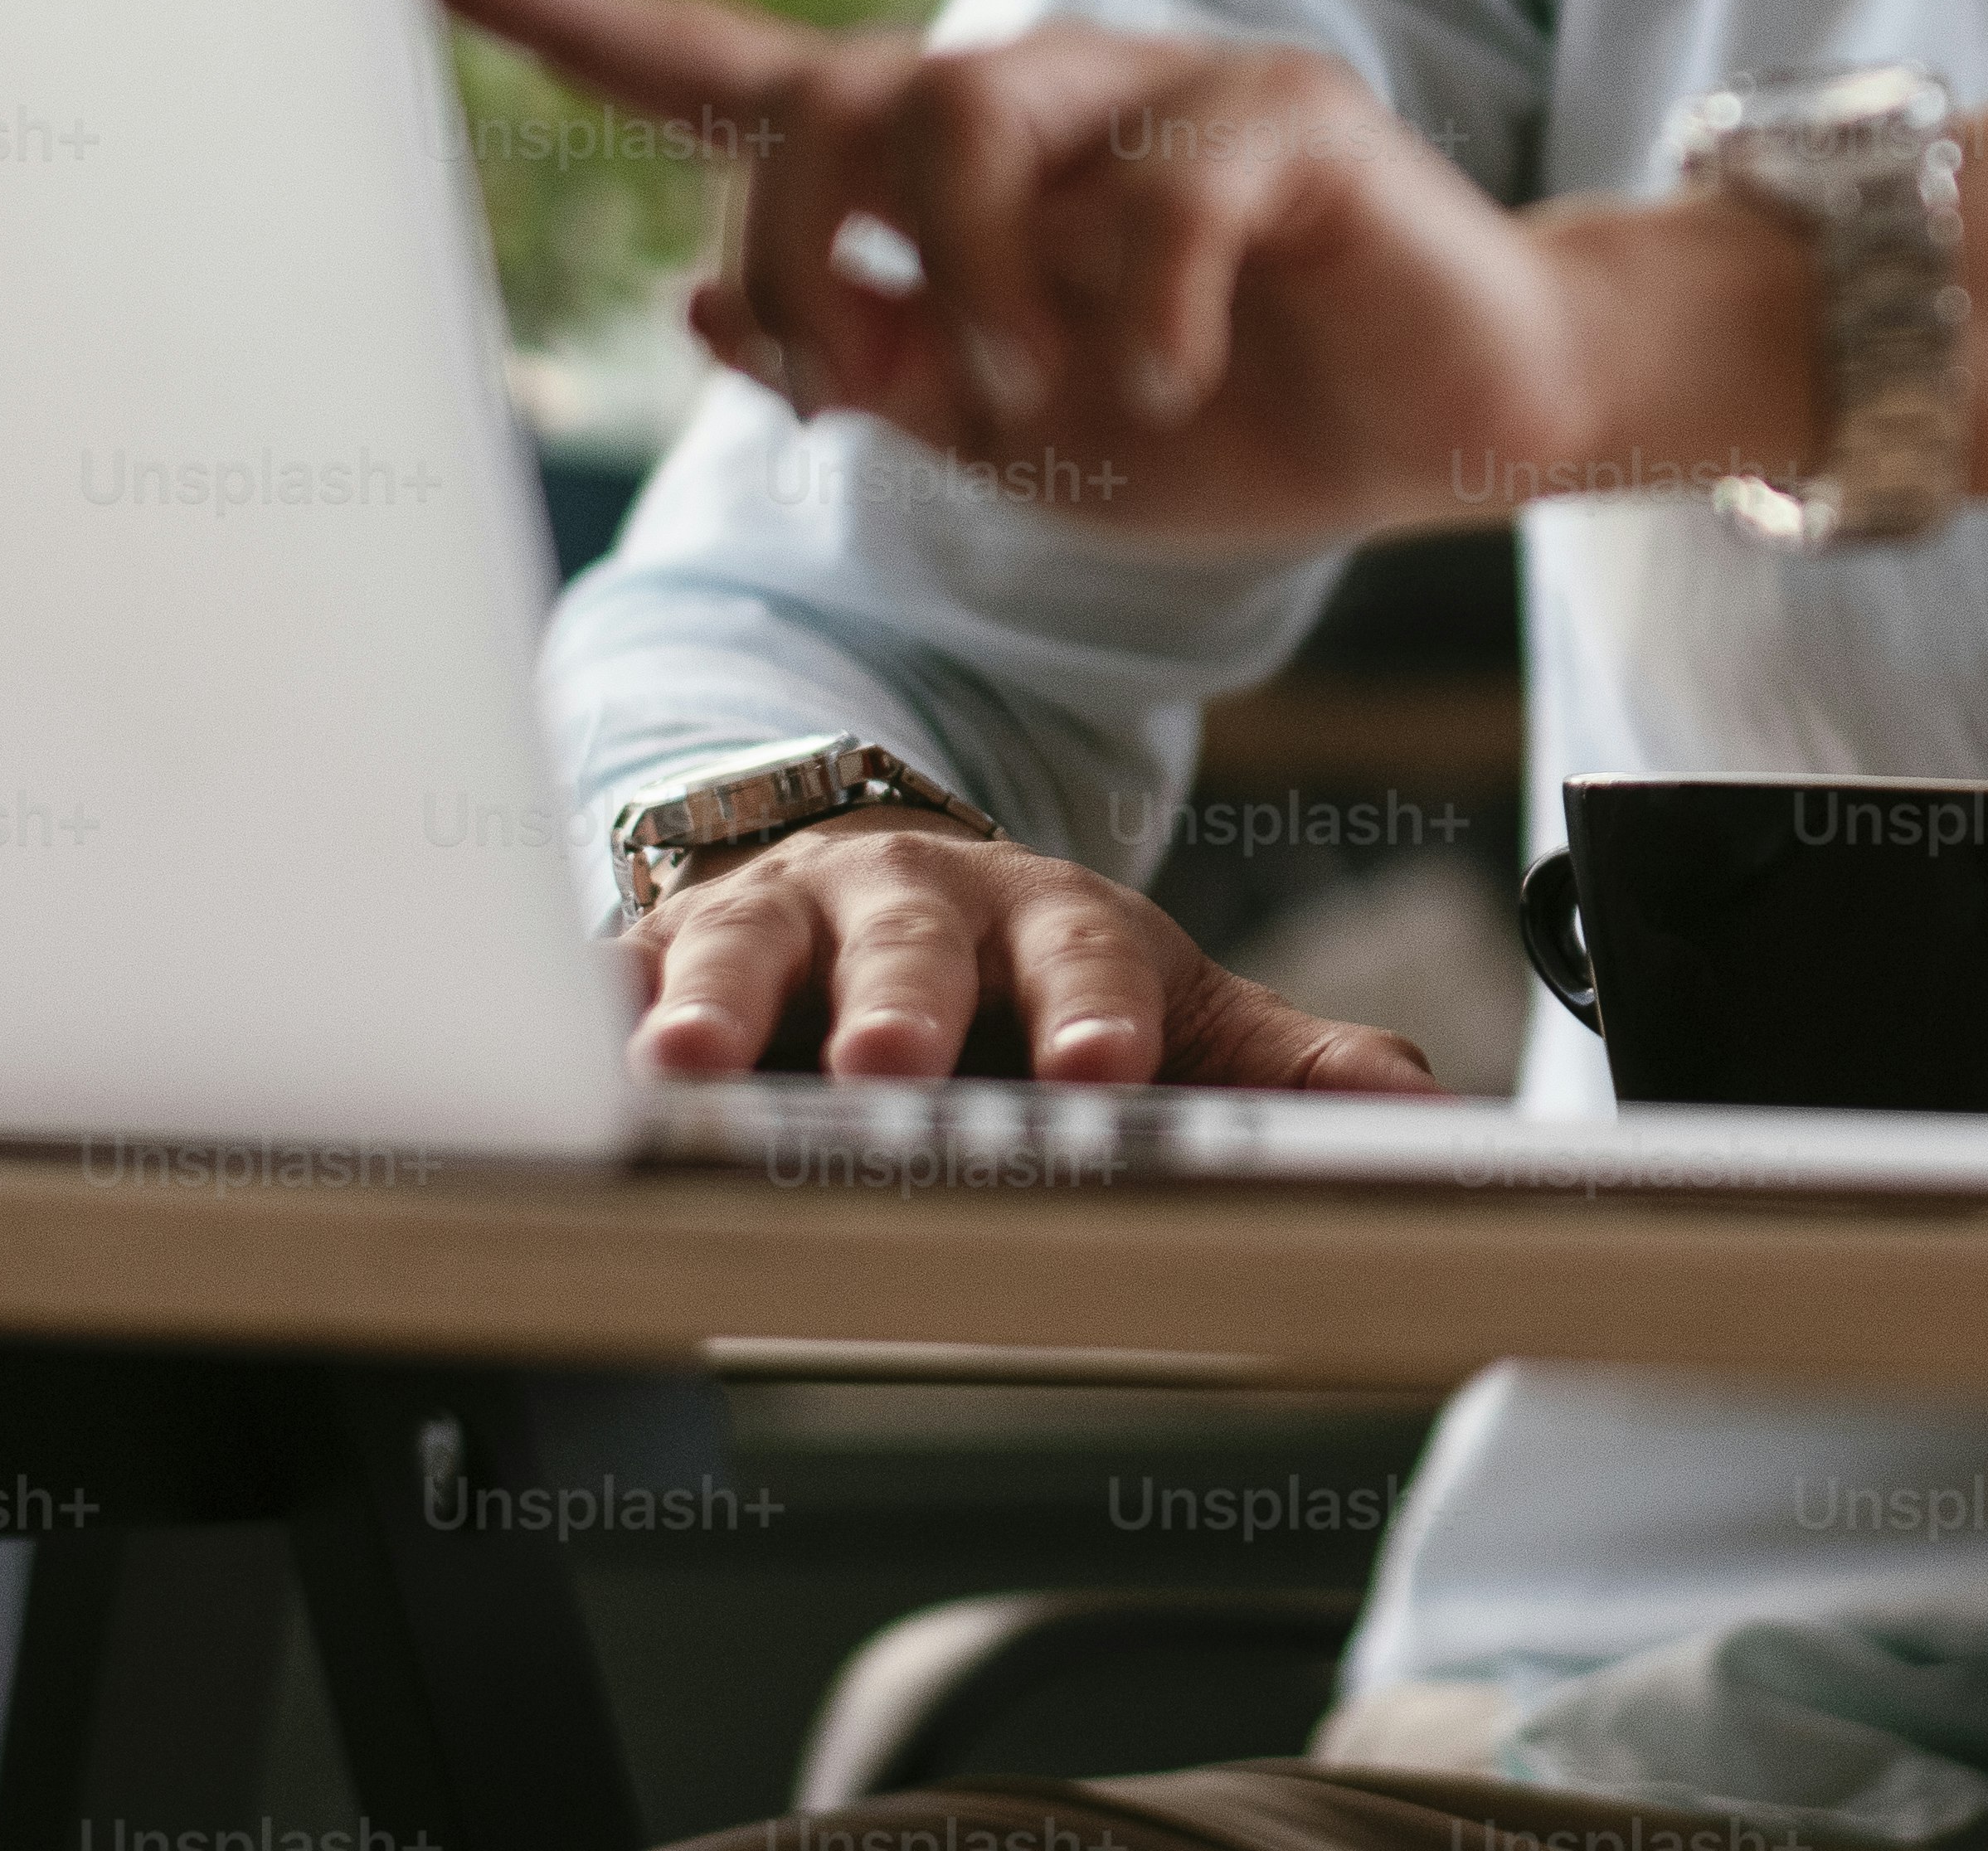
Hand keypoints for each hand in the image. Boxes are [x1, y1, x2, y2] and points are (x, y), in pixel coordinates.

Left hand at [429, 0, 1611, 541]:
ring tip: (1040, 399)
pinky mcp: (1290, 116)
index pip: (731, 72)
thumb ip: (883, 376)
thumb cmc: (1234, 417)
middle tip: (853, 401)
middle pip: (832, 92)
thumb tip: (716, 328)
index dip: (574, 18)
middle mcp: (1039, 92)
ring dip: (968, 291)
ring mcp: (1165, 86)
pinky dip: (1140, 320)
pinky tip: (1177, 382)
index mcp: (950, 168)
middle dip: (795, 254)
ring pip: (968, 110)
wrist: (1458, 418)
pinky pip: (1157, 196)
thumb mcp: (1025, 440)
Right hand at [627, 814, 1436, 1092]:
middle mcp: (910, 903)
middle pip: (911, 943)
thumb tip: (1428, 1110)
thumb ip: (1286, 1063)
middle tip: (893, 1067)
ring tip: (690, 1070)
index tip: (1102, 1071)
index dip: (1094, 1012)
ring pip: (744, 947)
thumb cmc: (1034, 974)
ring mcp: (778, 920)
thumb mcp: (1167, 1009)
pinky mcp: (659, 951)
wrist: (879, 878)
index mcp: (1049, 918)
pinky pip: (611, 972)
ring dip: (718, 1005)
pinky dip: (582, 1007)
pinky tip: (558, 1046)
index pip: (1087, 956)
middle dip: (902, 1003)